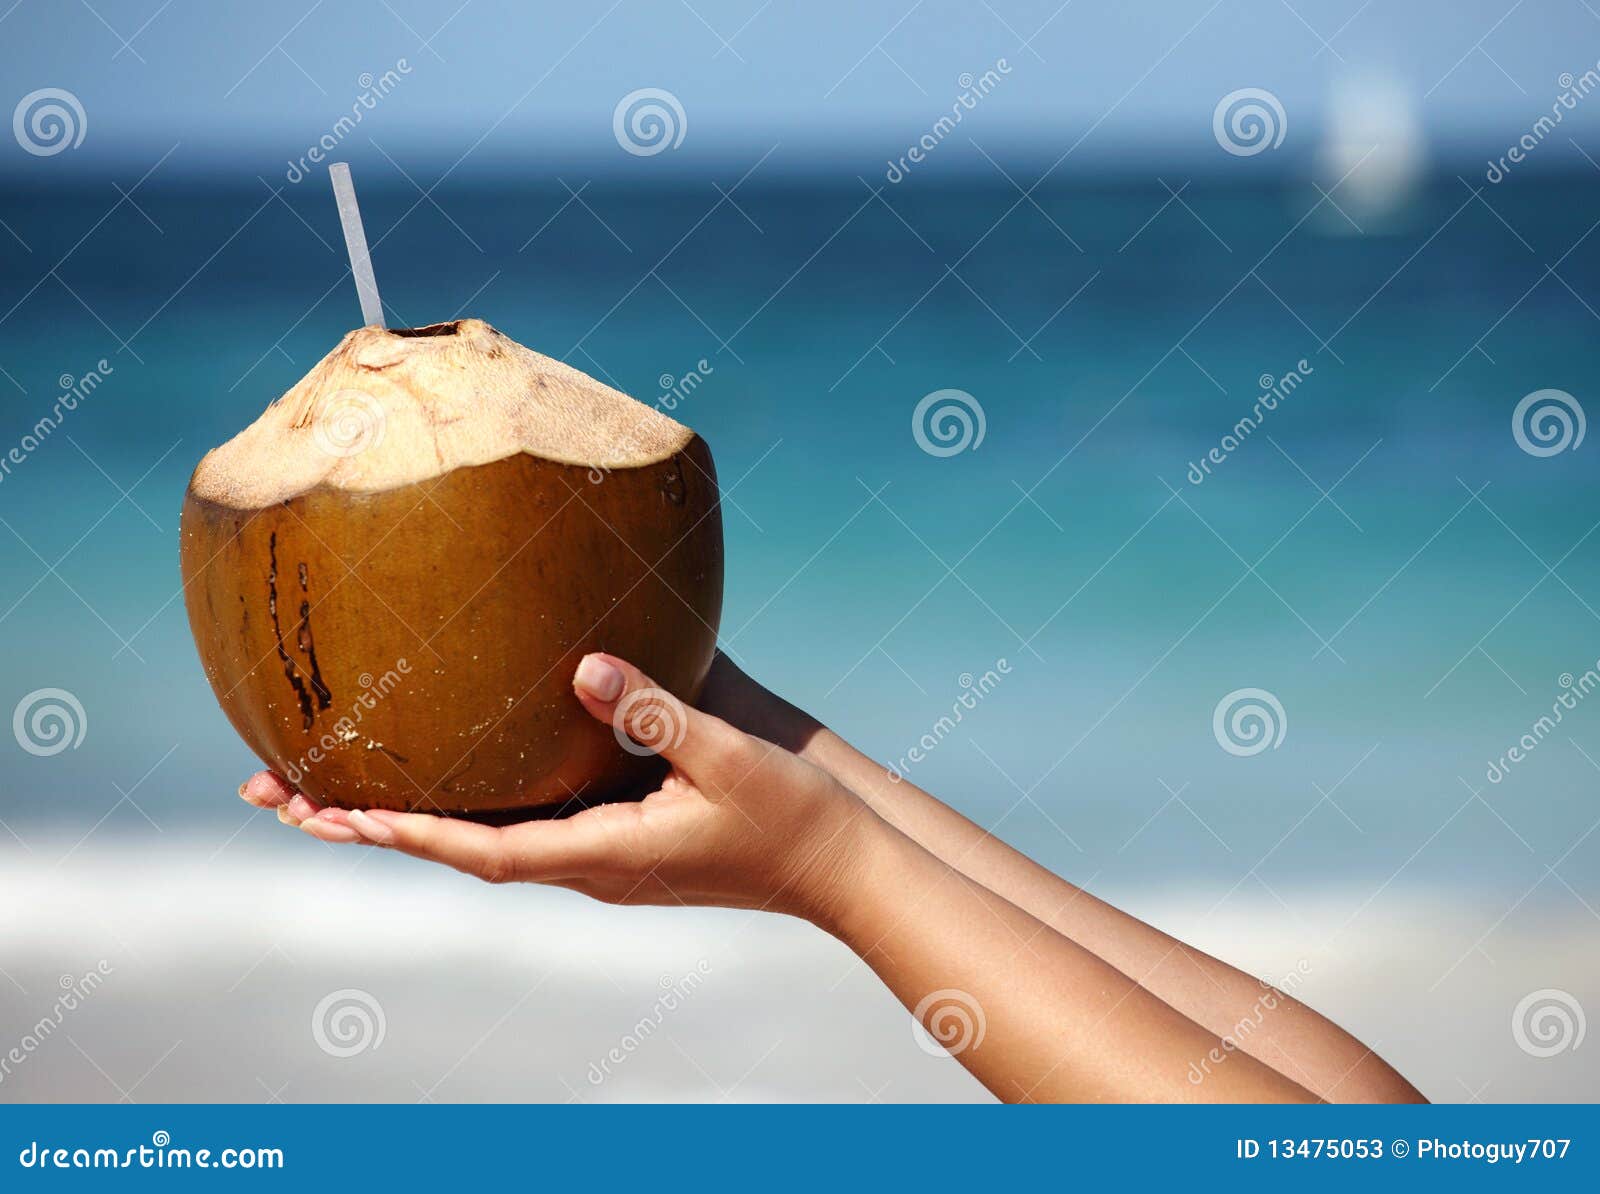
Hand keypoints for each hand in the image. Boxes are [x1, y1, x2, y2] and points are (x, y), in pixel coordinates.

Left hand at [239, 653, 871, 925]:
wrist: (838, 861)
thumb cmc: (789, 814)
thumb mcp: (726, 756)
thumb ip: (653, 709)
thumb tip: (578, 665)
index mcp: (603, 857)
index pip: (480, 852)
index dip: (404, 832)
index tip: (331, 813)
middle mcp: (585, 865)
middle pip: (453, 847)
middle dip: (364, 822)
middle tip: (274, 794)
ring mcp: (598, 855)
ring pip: (479, 836)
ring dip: (401, 813)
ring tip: (322, 782)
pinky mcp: (617, 835)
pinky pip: (520, 821)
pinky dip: (462, 802)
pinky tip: (445, 767)